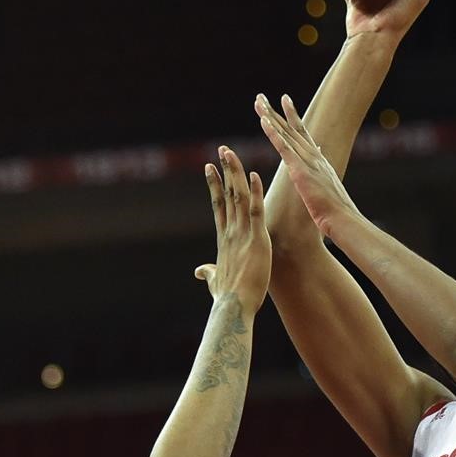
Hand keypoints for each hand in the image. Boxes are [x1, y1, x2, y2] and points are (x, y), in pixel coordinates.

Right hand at [192, 146, 270, 312]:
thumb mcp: (215, 281)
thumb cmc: (227, 297)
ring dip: (235, 173)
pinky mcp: (256, 239)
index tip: (211, 167)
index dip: (215, 185)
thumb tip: (199, 271)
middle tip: (222, 149)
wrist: (234, 307)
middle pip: (227, 194)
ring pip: (238, 196)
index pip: (218, 204)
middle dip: (224, 170)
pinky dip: (254, 192)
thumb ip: (208, 272)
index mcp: (223, 238)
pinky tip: (254, 175)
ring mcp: (242, 233)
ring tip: (230, 153)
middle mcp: (230, 231)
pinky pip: (255, 210)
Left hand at [256, 93, 360, 235]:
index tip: (283, 101)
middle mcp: (314, 156)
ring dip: (270, 116)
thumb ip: (322, 177)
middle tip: (261, 97)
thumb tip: (321, 168)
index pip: (303, 134)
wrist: (343, 220)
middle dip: (275, 111)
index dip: (292, 117)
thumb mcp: (328, 190)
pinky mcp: (301, 171)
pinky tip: (264, 121)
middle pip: (291, 128)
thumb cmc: (337, 213)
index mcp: (320, 161)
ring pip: (286, 133)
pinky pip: (284, 148)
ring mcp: (308, 162)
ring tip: (258, 101)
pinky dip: (274, 133)